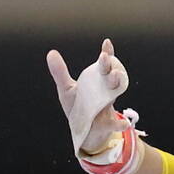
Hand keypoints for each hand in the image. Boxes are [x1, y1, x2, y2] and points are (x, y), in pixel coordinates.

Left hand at [46, 38, 129, 155]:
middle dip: (109, 65)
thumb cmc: (78, 106)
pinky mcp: (106, 122)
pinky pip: (115, 123)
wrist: (84, 130)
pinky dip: (119, 124)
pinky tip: (123, 124)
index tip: (106, 43)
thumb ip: (60, 72)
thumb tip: (51, 53)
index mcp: (97, 81)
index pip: (104, 64)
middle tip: (103, 57)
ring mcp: (107, 105)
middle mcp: (105, 90)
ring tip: (115, 75)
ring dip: (116, 84)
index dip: (107, 53)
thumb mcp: (66, 89)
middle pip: (110, 75)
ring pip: (115, 93)